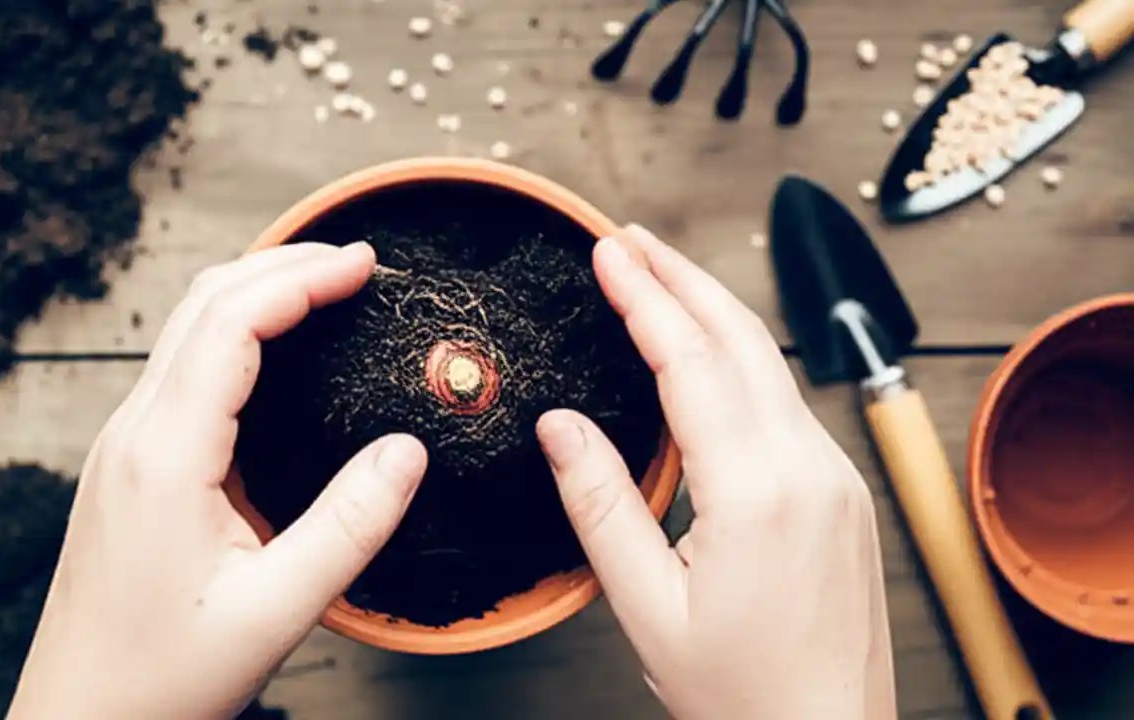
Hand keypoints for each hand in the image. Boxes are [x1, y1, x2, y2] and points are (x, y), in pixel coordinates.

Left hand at [8, 241, 427, 719]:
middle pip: (203, 305)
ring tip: (328, 288)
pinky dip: (238, 333)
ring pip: (188, 330)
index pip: (232, 324)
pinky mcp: (132, 466)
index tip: (366, 265)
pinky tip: (280, 350)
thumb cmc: (162, 677)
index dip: (301, 278)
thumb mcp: (276, 610)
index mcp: (165, 456)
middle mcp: (134, 435)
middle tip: (358, 262)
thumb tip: (408, 451)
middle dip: (282, 265)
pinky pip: (184, 369)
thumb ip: (350, 526)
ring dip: (257, 292)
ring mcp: (126, 447)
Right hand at [536, 225, 895, 718]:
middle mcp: (808, 468)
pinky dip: (738, 360)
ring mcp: (834, 477)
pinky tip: (706, 357)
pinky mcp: (840, 492)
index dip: (646, 297)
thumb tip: (561, 426)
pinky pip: (785, 402)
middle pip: (744, 339)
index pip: (693, 363)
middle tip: (630, 239)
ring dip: (712, 312)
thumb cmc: (742, 693)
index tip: (609, 250)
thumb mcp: (646, 608)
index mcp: (756, 492)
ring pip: (770, 364)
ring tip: (659, 280)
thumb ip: (601, 505)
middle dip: (684, 277)